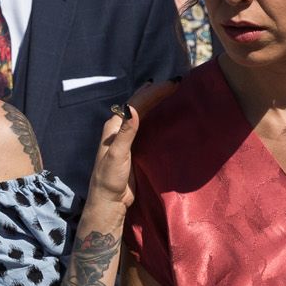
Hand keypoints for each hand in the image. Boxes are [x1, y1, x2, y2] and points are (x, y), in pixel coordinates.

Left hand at [87, 80, 178, 207]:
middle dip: (156, 93)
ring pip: (143, 114)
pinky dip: (156, 117)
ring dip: (156, 102)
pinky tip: (165, 114)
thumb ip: (125, 133)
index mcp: (114, 127)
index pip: (136, 103)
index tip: (172, 85)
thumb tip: (132, 108)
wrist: (109, 201)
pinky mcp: (136, 148)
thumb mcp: (116, 155)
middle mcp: (120, 128)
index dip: (154, 93)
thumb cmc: (110, 179)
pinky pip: (148, 127)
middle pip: (139, 105)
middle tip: (176, 84)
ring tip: (171, 92)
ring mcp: (128, 138)